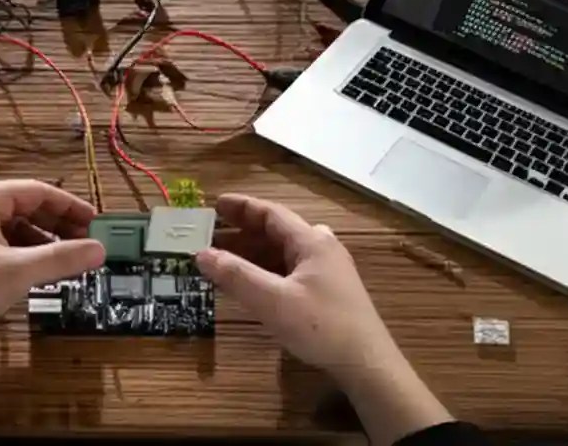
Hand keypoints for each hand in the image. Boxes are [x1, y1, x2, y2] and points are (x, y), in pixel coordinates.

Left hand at [0, 179, 105, 343]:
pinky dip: (19, 252)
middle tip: (86, 243)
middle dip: (57, 225)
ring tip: (65, 259)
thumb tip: (100, 249)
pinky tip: (35, 270)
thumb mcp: (17, 273)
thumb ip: (62, 258)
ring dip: (40, 241)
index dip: (70, 206)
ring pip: (10, 226)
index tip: (95, 222)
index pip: (37, 191)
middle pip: (24, 206)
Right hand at [196, 194, 391, 379]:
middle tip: (210, 235)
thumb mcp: (273, 301)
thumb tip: (201, 254)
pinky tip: (251, 283)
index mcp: (311, 241)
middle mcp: (321, 249)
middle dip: (242, 232)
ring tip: (222, 260)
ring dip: (253, 253)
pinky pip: (290, 271)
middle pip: (276, 231)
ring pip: (283, 253)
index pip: (271, 214)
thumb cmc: (321, 326)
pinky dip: (266, 271)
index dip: (241, 207)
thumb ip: (236, 275)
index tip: (214, 204)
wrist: (365, 363)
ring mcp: (327, 271)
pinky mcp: (328, 292)